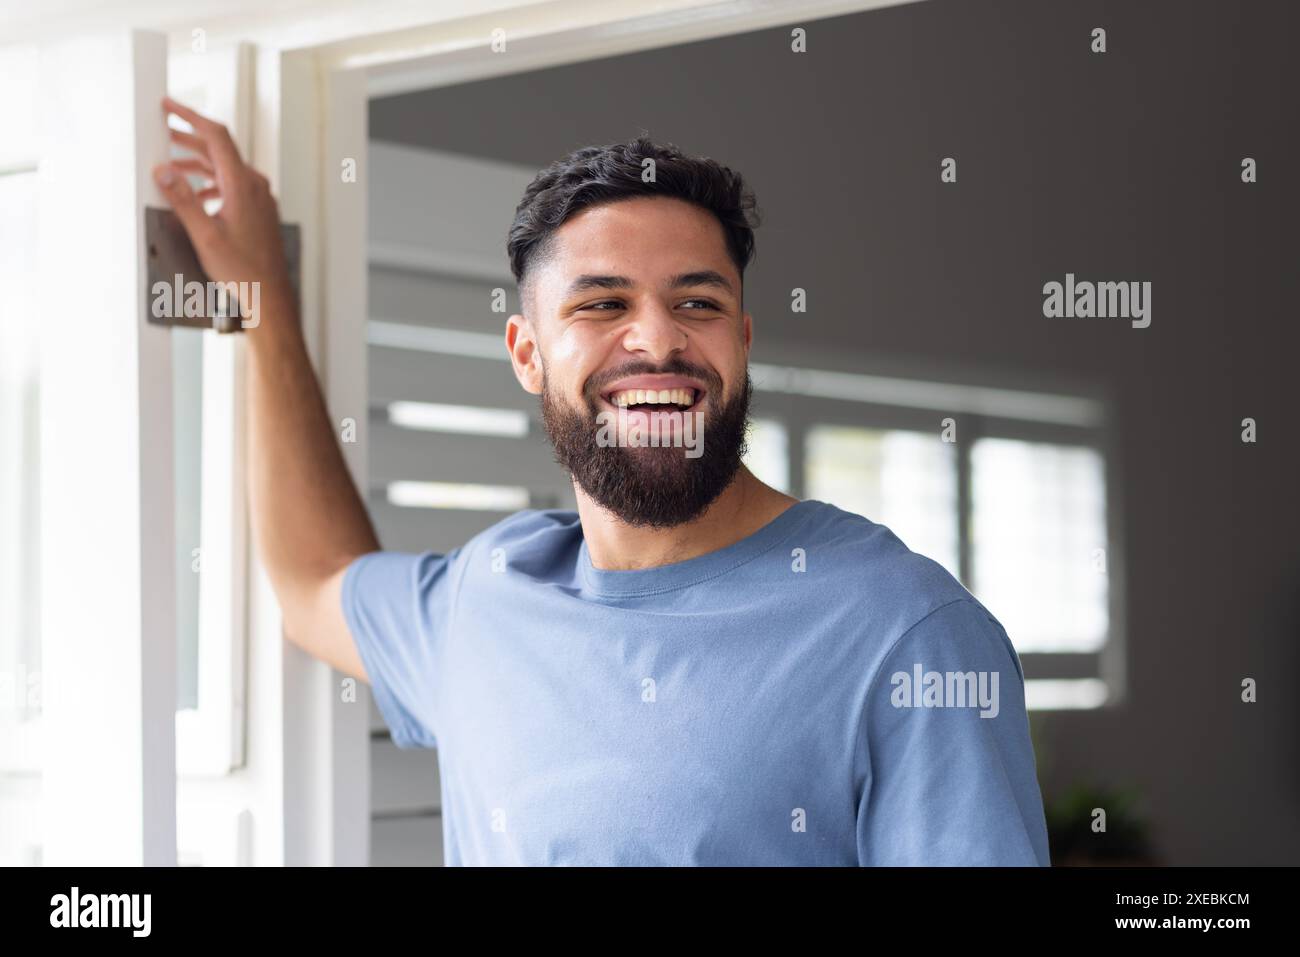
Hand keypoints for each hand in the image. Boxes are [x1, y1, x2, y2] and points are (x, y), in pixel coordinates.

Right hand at [152, 96, 291, 316]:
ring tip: (171, 164)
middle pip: (219, 149)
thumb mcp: (205, 235)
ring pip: (225, 168)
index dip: (190, 115)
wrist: (269, 294)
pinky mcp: (259, 209)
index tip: (169, 105)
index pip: (216, 135)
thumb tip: (164, 170)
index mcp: (243, 185)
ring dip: (198, 163)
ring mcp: (260, 197)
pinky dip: (211, 182)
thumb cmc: (243, 270)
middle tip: (163, 131)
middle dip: (189, 138)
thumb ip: (183, 200)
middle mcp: (255, 185)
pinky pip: (232, 185)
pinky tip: (196, 195)